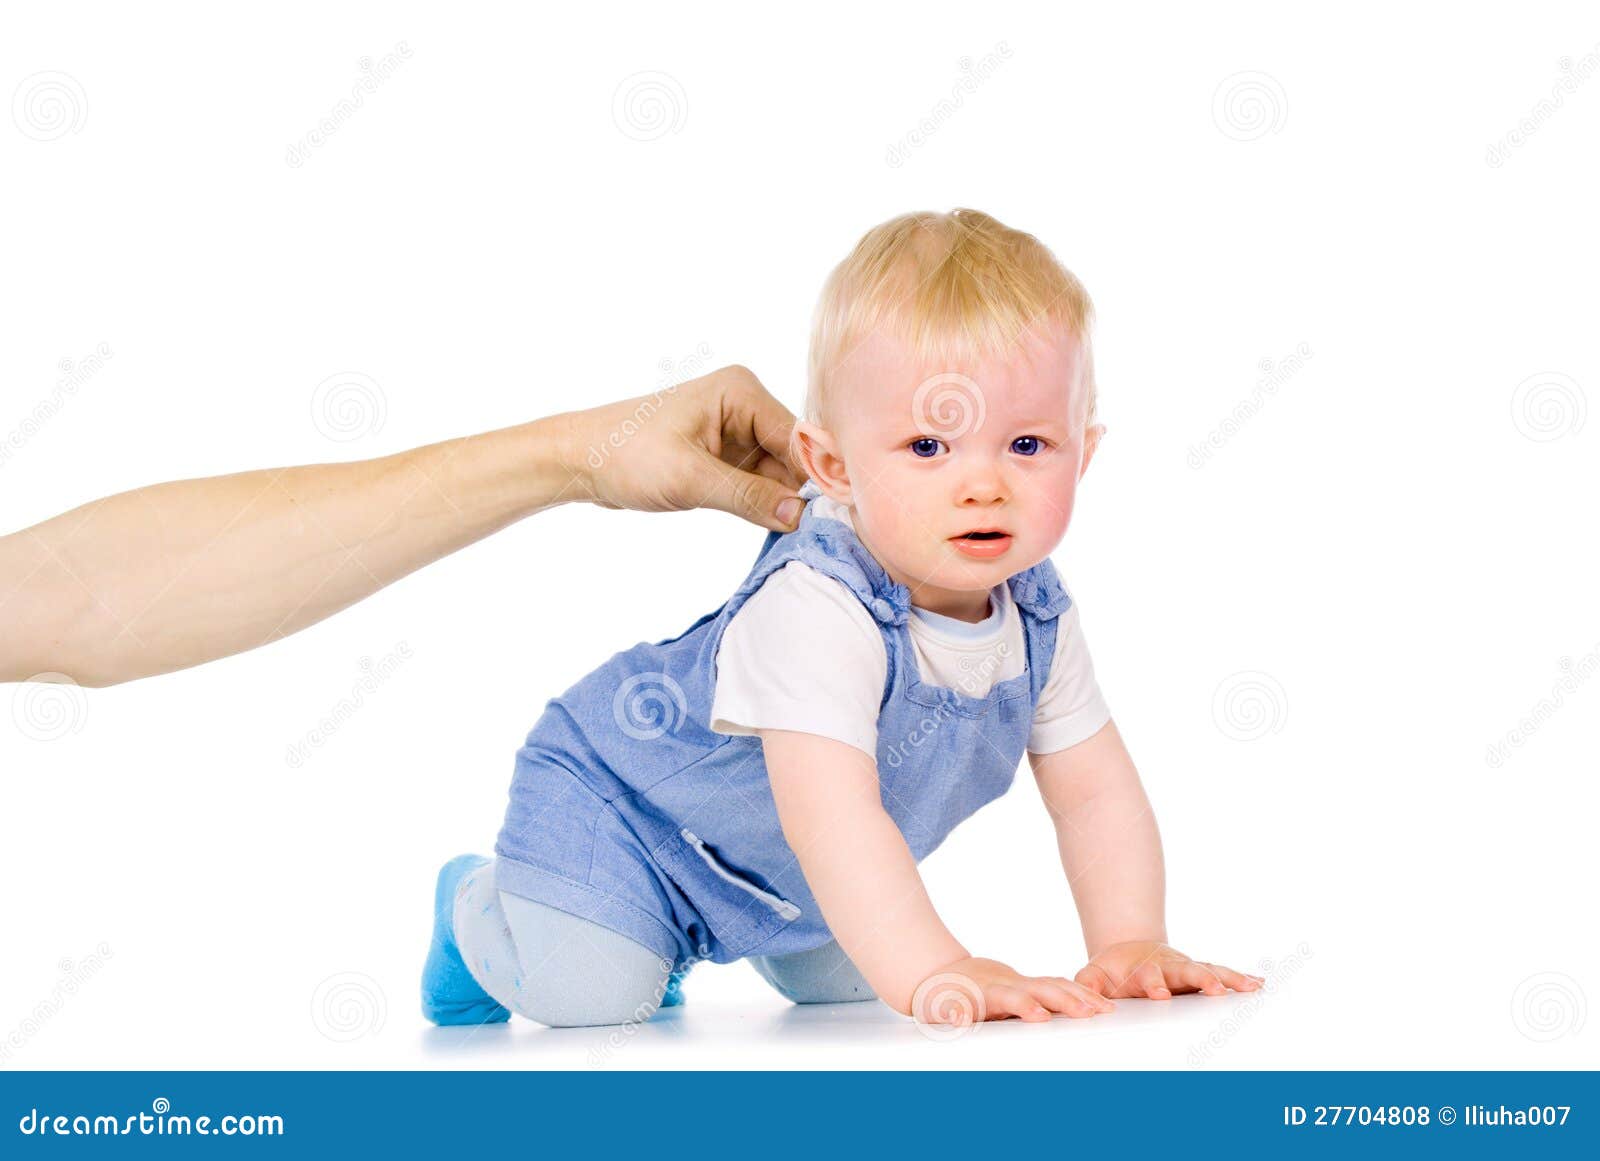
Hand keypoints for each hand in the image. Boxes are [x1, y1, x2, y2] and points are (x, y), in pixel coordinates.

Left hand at [561, 364, 806, 531]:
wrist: (579, 461)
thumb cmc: (624, 456)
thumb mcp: (689, 479)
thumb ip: (747, 496)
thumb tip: (798, 515)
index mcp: (740, 391)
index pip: (798, 437)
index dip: (817, 476)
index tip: (832, 517)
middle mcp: (744, 403)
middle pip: (793, 455)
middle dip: (795, 492)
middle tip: (804, 531)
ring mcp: (735, 429)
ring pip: (778, 473)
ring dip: (776, 501)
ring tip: (780, 529)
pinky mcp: (724, 453)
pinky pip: (757, 481)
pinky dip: (760, 502)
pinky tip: (764, 522)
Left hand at [912, 956, 1116, 1024]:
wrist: (944, 972)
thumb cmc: (941, 995)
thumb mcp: (940, 1006)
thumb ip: (952, 1012)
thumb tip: (958, 1019)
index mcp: (988, 991)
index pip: (1009, 997)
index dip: (1024, 1005)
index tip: (1041, 1017)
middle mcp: (1009, 983)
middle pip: (1042, 987)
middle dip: (1067, 999)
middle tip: (1091, 1012)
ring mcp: (1021, 982)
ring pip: (1055, 984)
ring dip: (1081, 996)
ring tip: (1107, 1009)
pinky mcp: (1029, 986)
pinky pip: (1057, 986)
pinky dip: (1079, 994)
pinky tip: (1100, 1005)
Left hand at [1075, 941, 1263, 999]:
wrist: (1128, 952)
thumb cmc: (1113, 971)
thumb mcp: (1094, 976)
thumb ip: (1088, 986)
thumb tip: (1085, 1003)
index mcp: (1143, 969)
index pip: (1149, 976)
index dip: (1154, 984)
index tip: (1160, 994)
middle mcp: (1169, 966)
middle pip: (1186, 970)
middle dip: (1200, 979)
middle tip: (1213, 988)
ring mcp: (1186, 968)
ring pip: (1209, 970)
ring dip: (1227, 978)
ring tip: (1249, 986)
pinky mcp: (1199, 973)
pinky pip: (1221, 974)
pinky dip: (1239, 978)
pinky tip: (1258, 984)